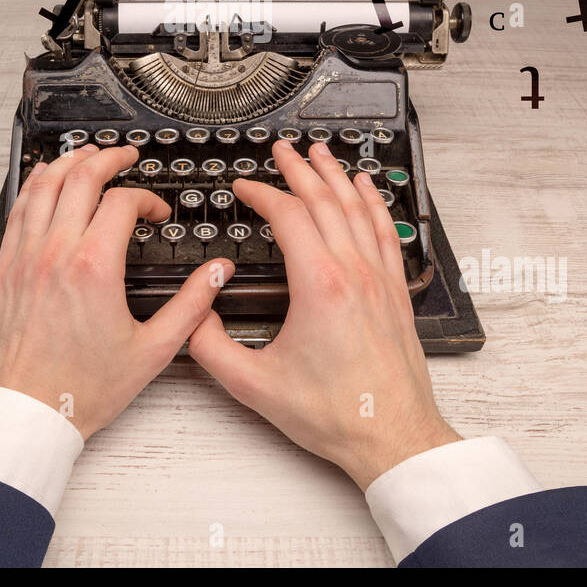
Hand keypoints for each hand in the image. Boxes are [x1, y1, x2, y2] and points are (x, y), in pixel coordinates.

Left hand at [0, 143, 232, 438]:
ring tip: (86, 154)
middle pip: (80, 177)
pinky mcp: (5, 270)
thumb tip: (217, 276)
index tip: (156, 213)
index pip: (123, 202)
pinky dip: (34, 186)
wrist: (26, 414)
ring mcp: (25, 258)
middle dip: (107, 158)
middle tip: (124, 155)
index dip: (147, 199)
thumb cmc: (80, 389)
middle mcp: (56, 253)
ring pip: (44, 185)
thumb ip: (191, 307)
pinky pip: (18, 210)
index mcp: (94, 267)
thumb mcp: (152, 351)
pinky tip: (43, 181)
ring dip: (68, 162)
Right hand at [188, 138, 459, 487]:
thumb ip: (211, 348)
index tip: (244, 187)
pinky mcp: (395, 293)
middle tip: (282, 149)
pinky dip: (373, 203)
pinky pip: (386, 232)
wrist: (391, 436)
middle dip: (299, 169)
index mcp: (319, 285)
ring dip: (335, 176)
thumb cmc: (337, 414)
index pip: (288, 216)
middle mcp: (354, 273)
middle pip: (325, 200)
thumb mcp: (255, 385)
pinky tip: (366, 190)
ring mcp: (380, 280)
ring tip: (321, 154)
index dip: (262, 193)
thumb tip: (191, 318)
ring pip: (357, 209)